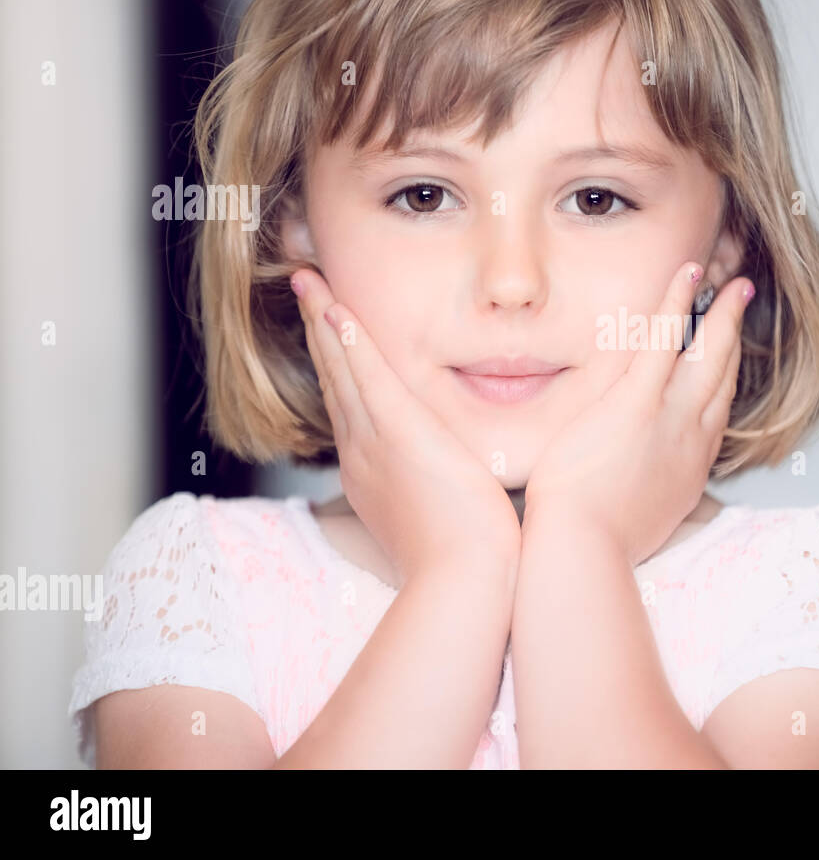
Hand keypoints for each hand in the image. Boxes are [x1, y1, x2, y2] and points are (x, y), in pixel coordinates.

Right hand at [291, 267, 520, 583]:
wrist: (465, 582)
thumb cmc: (468, 559)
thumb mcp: (446, 514)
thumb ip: (443, 487)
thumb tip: (459, 477)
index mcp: (373, 473)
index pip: (352, 407)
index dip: (338, 367)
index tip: (332, 333)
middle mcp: (363, 454)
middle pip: (336, 380)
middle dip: (320, 333)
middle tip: (307, 289)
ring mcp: (374, 444)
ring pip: (343, 369)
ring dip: (324, 321)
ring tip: (309, 280)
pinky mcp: (399, 435)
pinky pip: (365, 376)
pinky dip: (346, 341)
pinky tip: (334, 307)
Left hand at [523, 261, 752, 565]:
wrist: (582, 553)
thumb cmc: (593, 549)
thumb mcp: (636, 528)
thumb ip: (641, 501)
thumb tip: (634, 497)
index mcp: (688, 471)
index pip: (714, 414)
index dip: (723, 379)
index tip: (726, 355)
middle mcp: (691, 440)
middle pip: (723, 377)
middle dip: (734, 337)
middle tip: (741, 302)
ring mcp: (669, 419)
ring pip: (708, 355)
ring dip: (722, 314)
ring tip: (732, 282)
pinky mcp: (637, 403)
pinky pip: (664, 339)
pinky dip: (678, 302)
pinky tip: (686, 272)